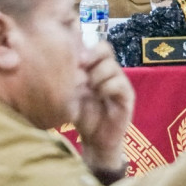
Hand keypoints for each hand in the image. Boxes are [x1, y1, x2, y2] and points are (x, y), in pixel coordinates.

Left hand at [74, 43, 134, 171]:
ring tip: (88, 88)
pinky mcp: (127, 96)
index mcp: (95, 67)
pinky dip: (106, 87)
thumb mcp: (70, 94)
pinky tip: (98, 96)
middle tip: (80, 66)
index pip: (93, 44)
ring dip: (96, 75)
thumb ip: (69, 77)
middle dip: (91, 55)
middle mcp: (109, 71)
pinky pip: (118, 83)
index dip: (83, 45)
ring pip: (110, 65)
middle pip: (105, 48)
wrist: (94, 141)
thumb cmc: (81, 116)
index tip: (72, 57)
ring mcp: (119, 82)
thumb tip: (58, 58)